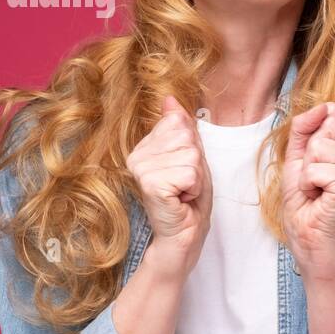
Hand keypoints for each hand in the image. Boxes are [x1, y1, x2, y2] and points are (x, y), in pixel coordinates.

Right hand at [125, 95, 211, 276]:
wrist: (183, 235)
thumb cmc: (189, 200)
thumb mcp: (191, 158)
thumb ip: (182, 128)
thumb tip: (170, 98)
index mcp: (145, 146)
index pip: (178, 122)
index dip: (192, 147)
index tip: (185, 170)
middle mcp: (137, 155)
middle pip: (186, 137)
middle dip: (196, 163)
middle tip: (186, 184)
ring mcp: (141, 169)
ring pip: (190, 155)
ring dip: (197, 178)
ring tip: (184, 193)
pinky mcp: (150, 183)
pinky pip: (190, 173)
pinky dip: (195, 188)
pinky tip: (181, 199)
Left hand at [280, 101, 334, 276]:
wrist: (306, 235)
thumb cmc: (303, 200)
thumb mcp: (297, 155)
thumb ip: (305, 127)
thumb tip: (323, 105)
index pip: (330, 112)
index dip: (310, 136)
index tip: (313, 163)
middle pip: (325, 126)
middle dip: (308, 154)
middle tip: (314, 179)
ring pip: (318, 146)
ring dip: (306, 172)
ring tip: (316, 189)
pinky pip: (315, 168)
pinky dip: (307, 184)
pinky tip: (318, 197)